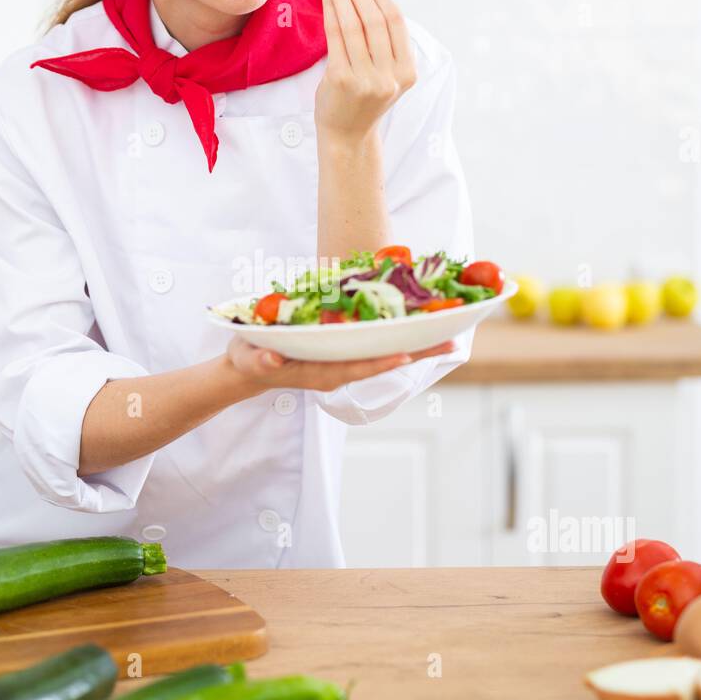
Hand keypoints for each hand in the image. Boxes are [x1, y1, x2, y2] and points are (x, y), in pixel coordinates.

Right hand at [226, 335, 455, 393]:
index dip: (379, 363)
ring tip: (450, 334)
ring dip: (416, 346)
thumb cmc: (249, 359)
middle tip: (451, 341)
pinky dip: (399, 337)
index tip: (405, 355)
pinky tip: (421, 326)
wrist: (250, 366)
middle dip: (415, 353)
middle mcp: (338, 371)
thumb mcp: (250, 357)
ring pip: (384, 355)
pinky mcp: (345, 354)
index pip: (355, 369)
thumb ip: (261, 359)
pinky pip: (377, 347)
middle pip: (381, 363)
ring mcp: (343, 363)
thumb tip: (272, 358)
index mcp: (319, 373)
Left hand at [315, 0, 417, 145]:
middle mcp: (391, 76)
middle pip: (375, 20)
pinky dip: (330, 12)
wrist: (346, 135)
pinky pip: (336, 36)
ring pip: (355, 25)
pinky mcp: (342, 80)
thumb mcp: (385, 75)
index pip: (395, 22)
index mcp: (407, 72)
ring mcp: (367, 80)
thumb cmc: (362, 100)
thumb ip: (385, 45)